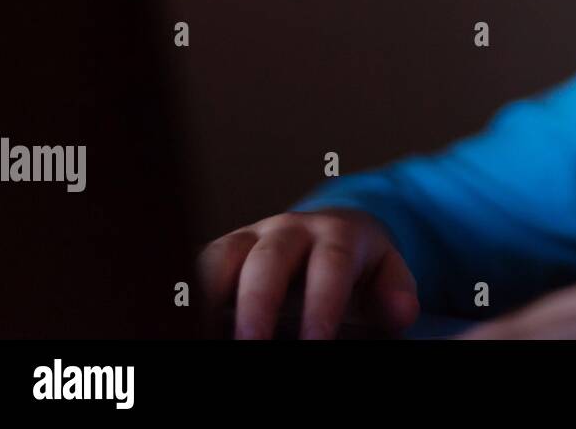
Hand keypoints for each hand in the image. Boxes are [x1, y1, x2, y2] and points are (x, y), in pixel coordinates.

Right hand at [198, 208, 419, 338]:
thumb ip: (395, 290)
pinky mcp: (216, 253)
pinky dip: (182, 292)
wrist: (327, 231)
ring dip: (207, 296)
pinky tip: (175, 319)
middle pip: (269, 260)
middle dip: (258, 305)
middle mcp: (287, 231)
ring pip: (220, 256)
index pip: (330, 266)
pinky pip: (193, 266)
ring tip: (195, 332)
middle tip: (252, 345)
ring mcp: (247, 238)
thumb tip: (401, 311)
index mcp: (336, 234)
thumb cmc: (358, 266)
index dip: (322, 305)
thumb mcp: (386, 273)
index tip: (315, 344)